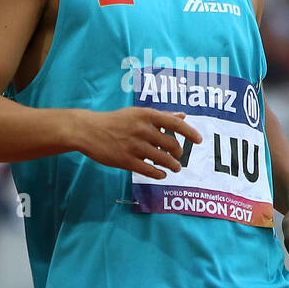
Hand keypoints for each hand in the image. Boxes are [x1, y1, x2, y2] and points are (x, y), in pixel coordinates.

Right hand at [75, 108, 201, 178]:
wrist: (88, 130)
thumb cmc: (115, 121)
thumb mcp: (137, 113)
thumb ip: (161, 116)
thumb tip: (183, 117)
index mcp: (146, 115)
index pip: (174, 124)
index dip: (190, 132)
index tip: (200, 140)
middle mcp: (142, 129)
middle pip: (171, 144)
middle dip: (178, 153)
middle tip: (179, 156)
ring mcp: (134, 146)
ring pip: (162, 159)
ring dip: (173, 165)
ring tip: (176, 168)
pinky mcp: (126, 160)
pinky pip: (149, 170)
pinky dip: (159, 173)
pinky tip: (161, 174)